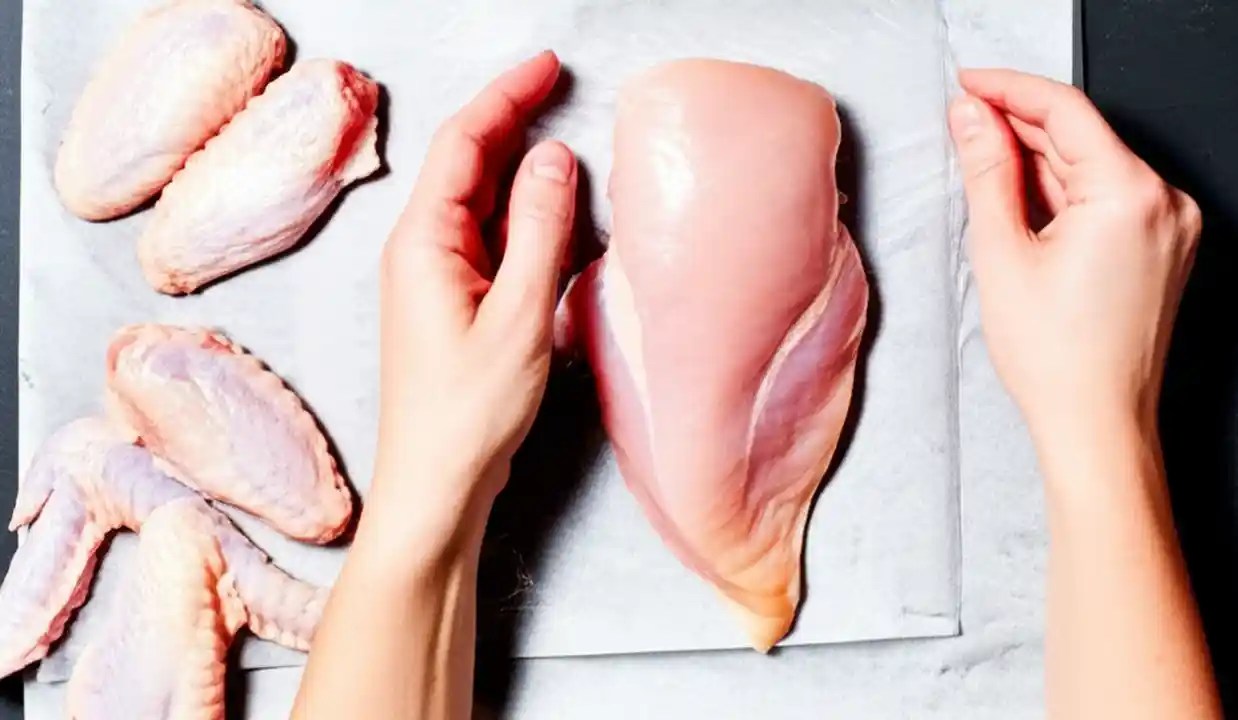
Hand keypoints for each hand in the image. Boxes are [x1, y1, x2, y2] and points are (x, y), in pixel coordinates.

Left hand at [374, 51, 576, 527]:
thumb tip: (556, 159)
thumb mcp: (518, 315)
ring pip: (480, 201)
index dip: (506, 96)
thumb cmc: (467, 413)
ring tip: (565, 140)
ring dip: (520, 167)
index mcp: (423, 242)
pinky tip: (553, 215)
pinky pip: (489, 239)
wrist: (436, 486)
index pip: (463, 142)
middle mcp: (422, 250)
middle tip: (561, 87)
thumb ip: (541, 231)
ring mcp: (436, 277)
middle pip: (467, 162)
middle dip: (512, 119)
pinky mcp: (454, 304)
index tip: (549, 66)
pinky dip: (522, 217)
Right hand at [948, 70, 1201, 438]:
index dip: (1008, 89)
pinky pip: (1107, 197)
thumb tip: (972, 116)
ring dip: (1037, 161)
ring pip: (1091, 167)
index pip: (1065, 110)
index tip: (969, 84)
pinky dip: (1062, 193)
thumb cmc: (1055, 357)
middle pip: (1081, 137)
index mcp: (1131, 194)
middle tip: (962, 123)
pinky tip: (1021, 202)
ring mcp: (1169, 225)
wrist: (1095, 422)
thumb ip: (986, 170)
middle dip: (1018, 126)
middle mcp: (1164, 202)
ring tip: (983, 168)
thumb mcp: (1002, 251)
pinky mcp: (1162, 246)